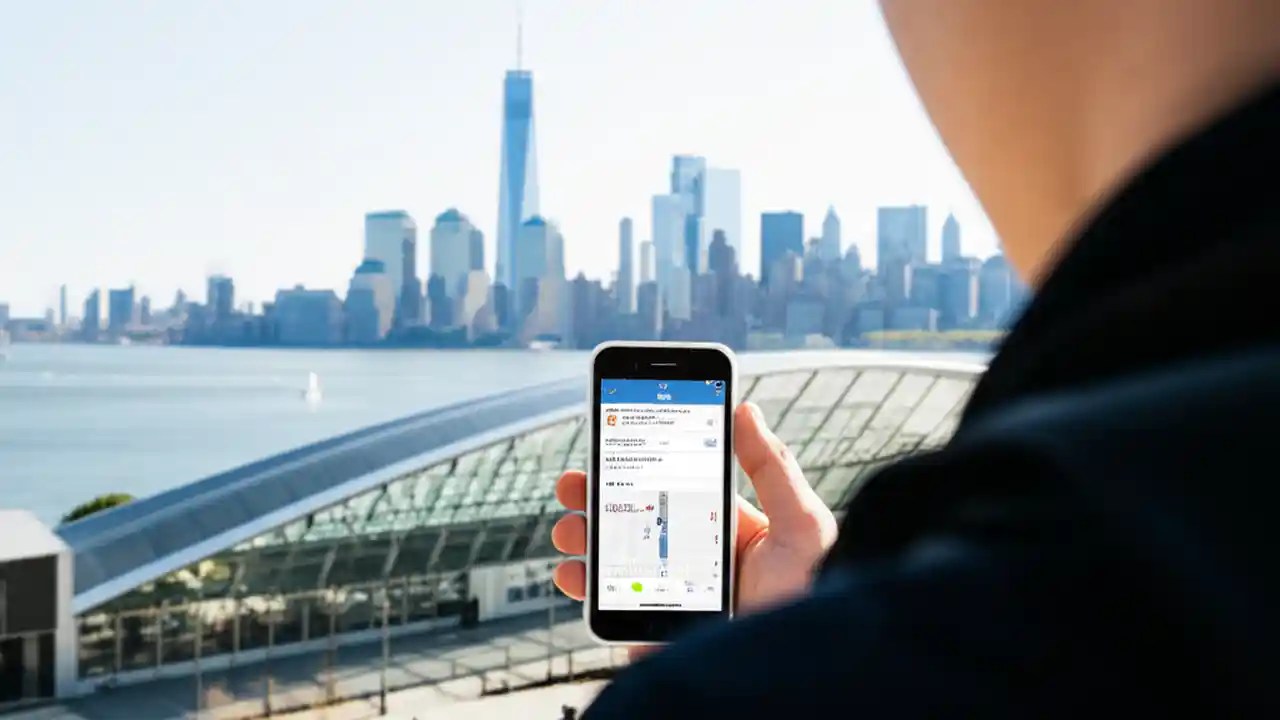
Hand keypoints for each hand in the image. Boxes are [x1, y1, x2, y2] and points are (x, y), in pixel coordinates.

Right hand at [550, 402, 837, 652]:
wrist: (806, 670)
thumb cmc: (816, 595)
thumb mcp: (802, 525)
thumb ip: (772, 467)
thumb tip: (745, 409)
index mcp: (728, 531)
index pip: (671, 491)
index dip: (633, 468)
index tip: (603, 443)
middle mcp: (699, 565)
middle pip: (634, 528)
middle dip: (595, 505)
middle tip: (573, 489)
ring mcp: (678, 603)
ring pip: (617, 572)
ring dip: (584, 551)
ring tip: (569, 538)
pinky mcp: (666, 639)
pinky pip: (622, 623)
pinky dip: (597, 607)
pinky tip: (588, 590)